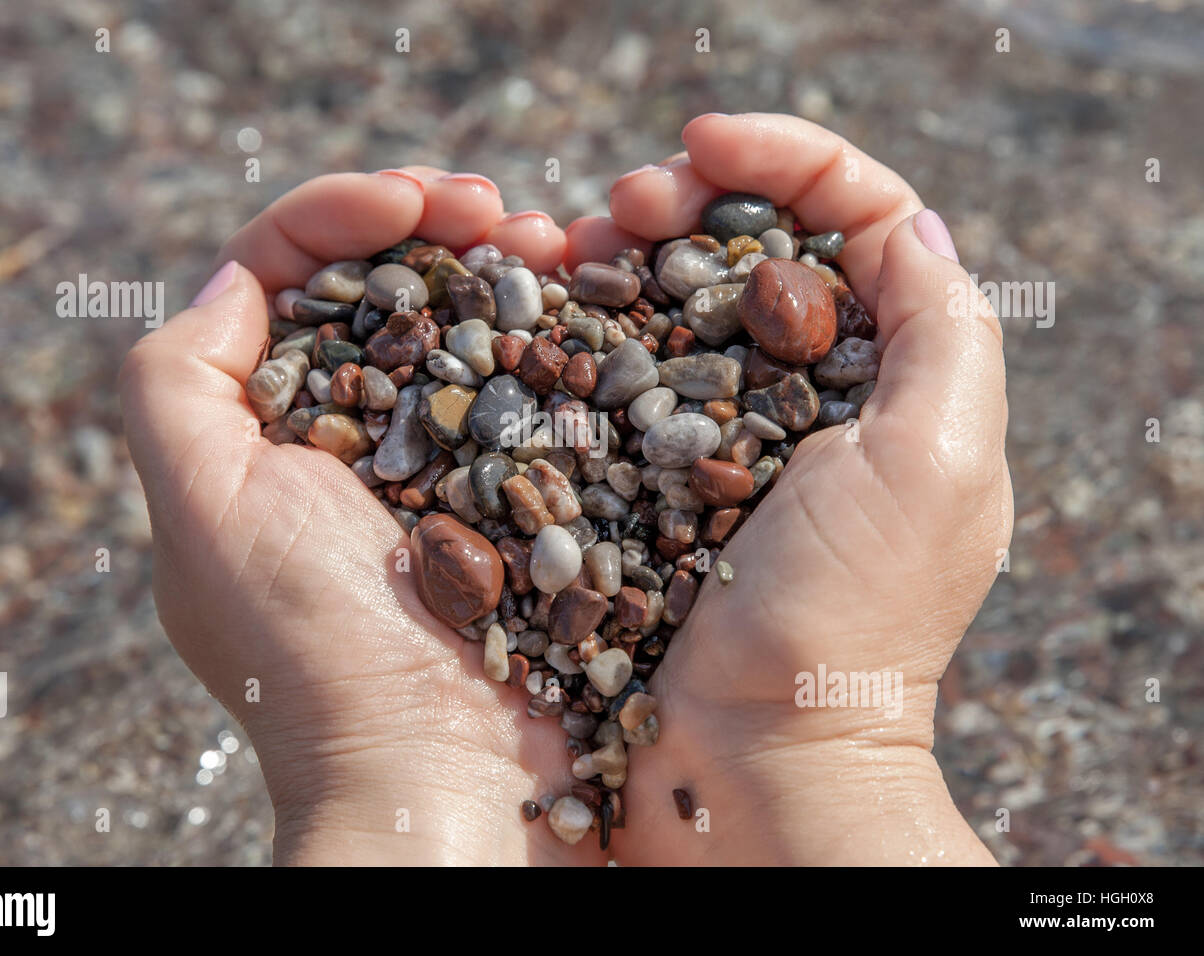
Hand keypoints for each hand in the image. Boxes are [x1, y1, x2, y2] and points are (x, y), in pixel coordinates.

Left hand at [120, 168, 609, 863]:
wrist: (443, 775)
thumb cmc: (315, 648)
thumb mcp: (200, 507)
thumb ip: (178, 380)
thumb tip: (242, 276)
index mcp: (266, 434)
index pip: (290, 279)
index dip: (343, 216)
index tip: (418, 199)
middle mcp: (352, 442)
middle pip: (385, 292)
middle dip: (436, 229)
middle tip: (502, 210)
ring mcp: (443, 469)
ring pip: (466, 330)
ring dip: (504, 270)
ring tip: (552, 242)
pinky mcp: (519, 496)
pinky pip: (535, 391)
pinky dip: (556, 335)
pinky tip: (587, 302)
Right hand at [566, 113, 1009, 864]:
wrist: (754, 756)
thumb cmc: (852, 617)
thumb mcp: (940, 462)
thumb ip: (942, 331)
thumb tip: (908, 225)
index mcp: (885, 379)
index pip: (850, 220)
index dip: (782, 157)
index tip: (699, 140)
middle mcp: (804, 397)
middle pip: (749, 249)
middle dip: (685, 198)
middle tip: (616, 200)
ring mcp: (717, 437)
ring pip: (672, 304)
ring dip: (622, 253)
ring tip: (569, 243)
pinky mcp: (645, 478)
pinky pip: (615, 377)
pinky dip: (582, 329)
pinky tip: (545, 306)